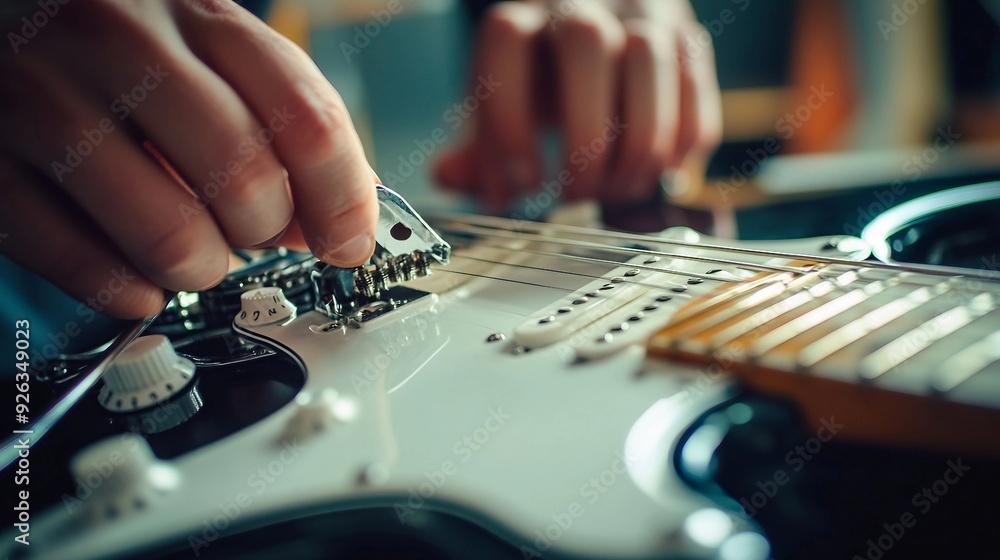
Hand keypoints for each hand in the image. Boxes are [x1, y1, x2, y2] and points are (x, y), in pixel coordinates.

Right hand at [0, 0, 377, 317]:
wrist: (8, 20)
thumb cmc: (124, 51)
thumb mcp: (214, 56)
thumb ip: (284, 123)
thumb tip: (347, 216)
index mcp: (198, 14)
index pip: (306, 120)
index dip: (343, 200)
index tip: (350, 243)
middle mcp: (120, 42)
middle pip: (247, 182)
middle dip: (265, 232)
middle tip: (249, 229)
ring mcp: (44, 99)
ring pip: (173, 238)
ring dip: (202, 268)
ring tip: (191, 250)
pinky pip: (86, 266)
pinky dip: (130, 290)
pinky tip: (136, 272)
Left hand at [434, 0, 721, 211]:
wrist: (606, 25)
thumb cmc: (544, 81)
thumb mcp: (505, 107)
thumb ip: (479, 147)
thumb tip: (449, 176)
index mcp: (522, 18)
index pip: (506, 40)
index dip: (510, 121)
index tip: (523, 184)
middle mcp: (581, 3)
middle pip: (587, 43)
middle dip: (587, 136)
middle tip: (579, 195)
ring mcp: (641, 15)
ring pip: (650, 59)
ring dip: (640, 142)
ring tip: (620, 189)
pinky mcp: (688, 38)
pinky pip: (696, 83)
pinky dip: (683, 140)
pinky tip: (659, 171)